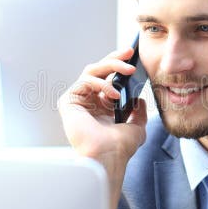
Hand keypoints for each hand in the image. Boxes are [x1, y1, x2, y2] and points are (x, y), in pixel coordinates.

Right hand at [58, 47, 148, 208]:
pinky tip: (112, 93)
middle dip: (115, 59)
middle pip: (99, 71)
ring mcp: (78, 101)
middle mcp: (89, 103)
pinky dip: (100, 83)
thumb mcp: (137, 126)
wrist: (109, 155)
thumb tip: (139, 100)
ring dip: (111, 66)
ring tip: (127, 71)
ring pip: (91, 71)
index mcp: (102, 108)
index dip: (119, 66)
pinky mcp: (69, 101)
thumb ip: (138, 112)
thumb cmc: (120, 147)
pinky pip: (84, 81)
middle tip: (129, 52)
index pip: (109, 79)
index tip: (133, 56)